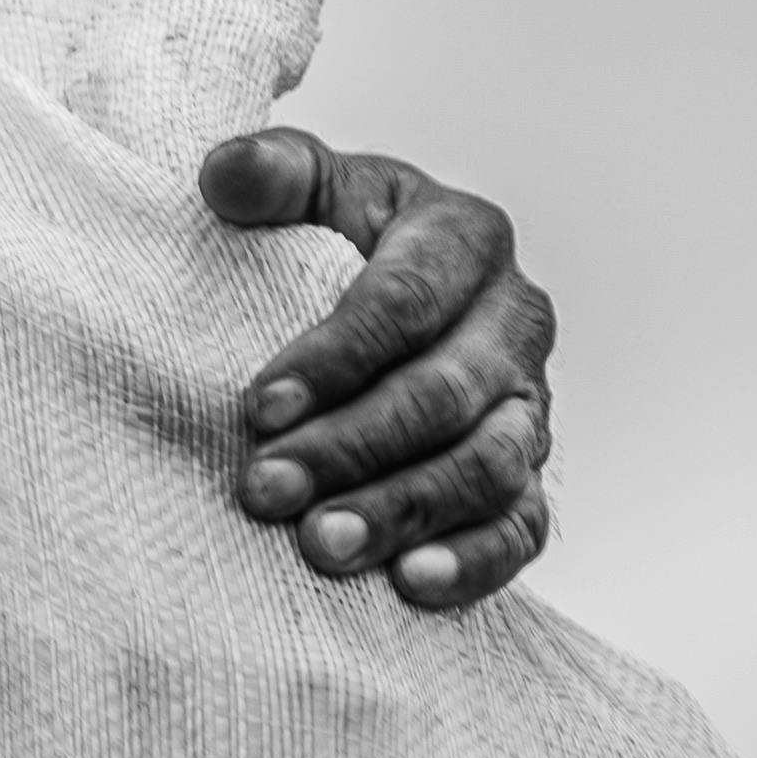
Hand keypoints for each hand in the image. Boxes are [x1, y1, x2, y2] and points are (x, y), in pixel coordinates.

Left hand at [198, 127, 556, 610]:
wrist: (384, 298)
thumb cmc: (335, 239)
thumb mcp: (307, 188)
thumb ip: (271, 173)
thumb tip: (227, 171)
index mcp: (466, 239)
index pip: (406, 302)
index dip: (333, 358)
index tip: (256, 408)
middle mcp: (514, 321)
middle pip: (445, 394)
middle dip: (351, 448)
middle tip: (264, 490)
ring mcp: (529, 404)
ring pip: (488, 466)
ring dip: (403, 511)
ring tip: (321, 546)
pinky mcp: (529, 476)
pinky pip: (521, 527)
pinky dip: (473, 562)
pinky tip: (409, 586)